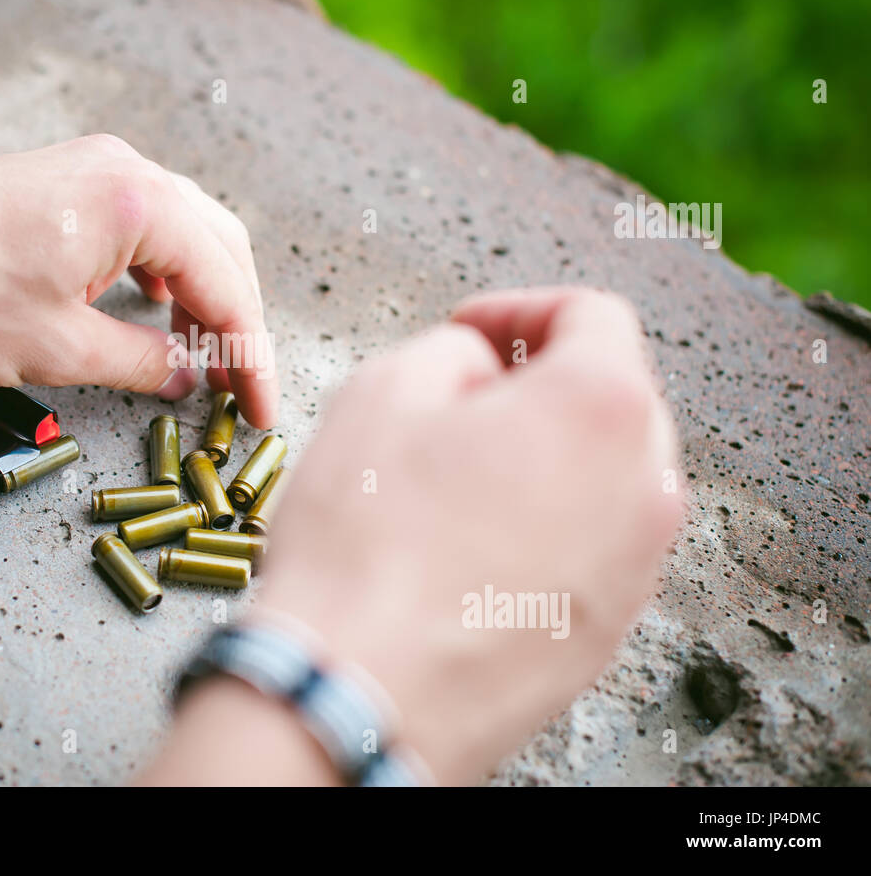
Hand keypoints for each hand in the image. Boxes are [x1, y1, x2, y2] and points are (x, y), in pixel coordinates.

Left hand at [0, 135, 276, 427]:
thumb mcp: (58, 349)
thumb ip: (142, 363)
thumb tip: (190, 375)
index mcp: (138, 205)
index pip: (227, 286)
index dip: (252, 355)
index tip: (261, 406)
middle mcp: (125, 171)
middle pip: (219, 247)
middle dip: (237, 319)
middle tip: (239, 384)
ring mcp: (93, 168)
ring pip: (185, 231)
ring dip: (203, 292)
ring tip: (203, 353)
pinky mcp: (64, 180)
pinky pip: (142, 223)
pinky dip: (164, 269)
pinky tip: (157, 305)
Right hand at [254, 288, 682, 782]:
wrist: (359, 692)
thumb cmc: (364, 551)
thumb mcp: (383, 392)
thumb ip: (451, 350)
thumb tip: (478, 367)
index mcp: (599, 410)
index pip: (593, 317)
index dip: (521, 308)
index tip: (474, 328)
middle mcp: (642, 489)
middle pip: (614, 397)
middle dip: (543, 380)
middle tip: (468, 393)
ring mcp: (633, 570)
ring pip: (607, 478)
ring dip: (548, 457)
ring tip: (462, 475)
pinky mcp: (605, 633)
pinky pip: (591, 550)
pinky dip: (547, 527)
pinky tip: (471, 544)